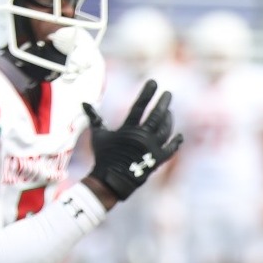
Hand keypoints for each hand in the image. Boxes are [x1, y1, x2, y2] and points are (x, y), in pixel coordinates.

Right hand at [84, 80, 182, 200]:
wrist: (111, 180)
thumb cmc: (103, 156)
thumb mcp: (98, 135)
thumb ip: (94, 118)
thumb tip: (84, 103)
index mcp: (128, 129)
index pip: (139, 106)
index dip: (147, 93)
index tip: (154, 82)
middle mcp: (141, 137)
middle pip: (157, 115)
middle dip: (163, 102)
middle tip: (168, 94)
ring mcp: (151, 148)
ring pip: (165, 129)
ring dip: (169, 119)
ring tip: (169, 112)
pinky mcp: (157, 160)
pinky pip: (170, 148)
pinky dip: (175, 142)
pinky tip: (179, 136)